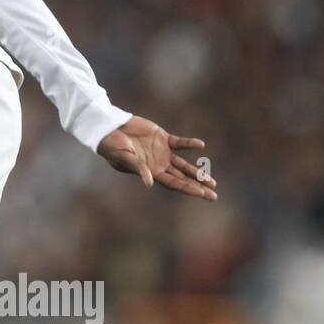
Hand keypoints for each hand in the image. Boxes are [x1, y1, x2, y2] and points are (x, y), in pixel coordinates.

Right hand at [97, 115, 217, 200]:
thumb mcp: (124, 158)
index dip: (188, 188)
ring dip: (197, 172)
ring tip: (212, 181)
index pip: (174, 183)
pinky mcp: (163, 138)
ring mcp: (162, 152)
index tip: (203, 194)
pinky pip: (180, 143)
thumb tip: (149, 183)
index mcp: (151, 172)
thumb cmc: (112, 146)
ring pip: (184, 164)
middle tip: (214, 195)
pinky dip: (190, 144)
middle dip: (198, 186)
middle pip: (182, 178)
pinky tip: (200, 145)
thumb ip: (139, 169)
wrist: (109, 128)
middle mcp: (159, 165)